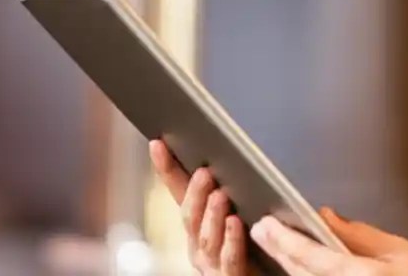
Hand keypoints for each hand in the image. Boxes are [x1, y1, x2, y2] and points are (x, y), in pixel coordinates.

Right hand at [149, 139, 247, 274]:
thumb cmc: (250, 248)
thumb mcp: (236, 215)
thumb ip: (227, 191)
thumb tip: (230, 149)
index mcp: (196, 225)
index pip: (178, 192)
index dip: (167, 169)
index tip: (158, 144)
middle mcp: (198, 244)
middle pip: (190, 218)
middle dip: (194, 194)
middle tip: (204, 172)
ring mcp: (212, 264)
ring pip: (206, 238)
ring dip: (212, 215)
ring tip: (220, 194)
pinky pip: (230, 260)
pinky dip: (231, 241)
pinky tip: (236, 222)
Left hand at [250, 208, 407, 275]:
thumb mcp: (399, 251)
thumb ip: (358, 234)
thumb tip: (326, 216)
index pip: (311, 256)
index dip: (285, 240)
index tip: (266, 224)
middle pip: (301, 273)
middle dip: (278, 251)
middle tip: (261, 230)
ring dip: (287, 265)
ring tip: (272, 245)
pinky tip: (295, 265)